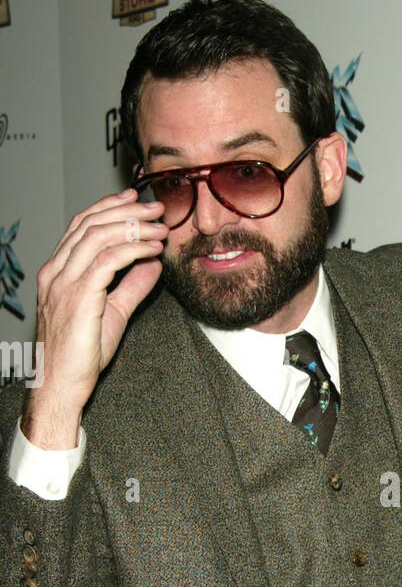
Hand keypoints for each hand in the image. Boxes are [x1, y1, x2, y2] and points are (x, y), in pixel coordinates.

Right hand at [23, 188, 166, 446]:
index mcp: (58, 272)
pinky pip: (107, 261)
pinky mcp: (78, 297)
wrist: (60, 385)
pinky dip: (133, 249)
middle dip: (126, 210)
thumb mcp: (113, 313)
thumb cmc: (80, 355)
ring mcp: (64, 283)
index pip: (81, 226)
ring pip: (98, 237)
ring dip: (134, 227)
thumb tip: (154, 265)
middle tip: (155, 208)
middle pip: (89, 224)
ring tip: (160, 228)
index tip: (134, 200)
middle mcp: (56, 272)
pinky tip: (152, 250)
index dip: (108, 208)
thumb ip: (132, 286)